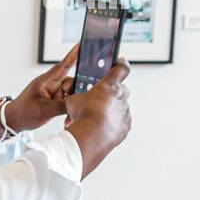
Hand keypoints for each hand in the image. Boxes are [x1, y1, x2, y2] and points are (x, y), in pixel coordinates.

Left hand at [4, 43, 78, 131]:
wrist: (14, 121)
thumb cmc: (24, 112)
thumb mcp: (42, 110)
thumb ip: (61, 106)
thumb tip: (77, 102)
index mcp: (45, 81)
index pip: (62, 66)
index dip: (73, 55)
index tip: (81, 43)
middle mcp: (52, 85)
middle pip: (71, 82)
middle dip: (74, 91)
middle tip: (68, 102)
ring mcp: (54, 93)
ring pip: (72, 92)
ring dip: (72, 102)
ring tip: (66, 115)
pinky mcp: (56, 101)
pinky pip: (69, 101)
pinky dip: (69, 108)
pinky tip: (66, 120)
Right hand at [64, 57, 131, 177]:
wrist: (90, 137)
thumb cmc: (82, 116)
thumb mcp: (73, 100)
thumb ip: (80, 96)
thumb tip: (77, 99)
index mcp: (109, 86)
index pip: (121, 69)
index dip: (121, 64)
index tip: (122, 62)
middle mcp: (121, 97)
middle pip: (122, 90)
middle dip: (114, 93)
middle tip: (102, 98)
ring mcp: (125, 113)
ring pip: (121, 107)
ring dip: (112, 110)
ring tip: (97, 117)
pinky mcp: (125, 127)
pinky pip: (121, 122)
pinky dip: (113, 123)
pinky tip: (102, 127)